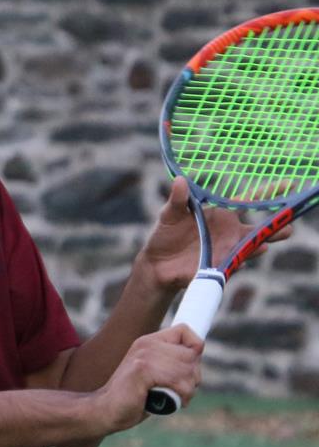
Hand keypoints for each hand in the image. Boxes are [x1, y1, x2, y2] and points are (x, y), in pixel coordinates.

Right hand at [92, 325, 203, 431]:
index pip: (185, 331)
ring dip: (187, 390)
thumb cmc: (134, 397)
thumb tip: (198, 352)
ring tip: (175, 398)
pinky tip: (168, 402)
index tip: (186, 371)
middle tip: (180, 390)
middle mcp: (147, 344)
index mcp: (149, 341)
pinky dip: (179, 396)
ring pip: (187, 369)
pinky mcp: (142, 370)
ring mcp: (144, 355)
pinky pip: (177, 381)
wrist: (106, 410)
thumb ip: (173, 361)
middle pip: (191, 354)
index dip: (194, 350)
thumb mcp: (156, 374)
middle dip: (193, 377)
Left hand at [140, 177, 292, 291]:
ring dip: (259, 246)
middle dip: (276, 227)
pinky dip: (237, 262)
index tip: (289, 184)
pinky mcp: (220, 266)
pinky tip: (240, 261)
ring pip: (251, 248)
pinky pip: (232, 264)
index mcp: (222, 213)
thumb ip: (178, 200)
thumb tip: (181, 181)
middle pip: (259, 228)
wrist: (157, 263)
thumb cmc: (166, 234)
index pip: (249, 201)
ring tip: (264, 245)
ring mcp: (228, 249)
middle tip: (289, 227)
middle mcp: (231, 232)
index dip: (269, 193)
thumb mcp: (169, 214)